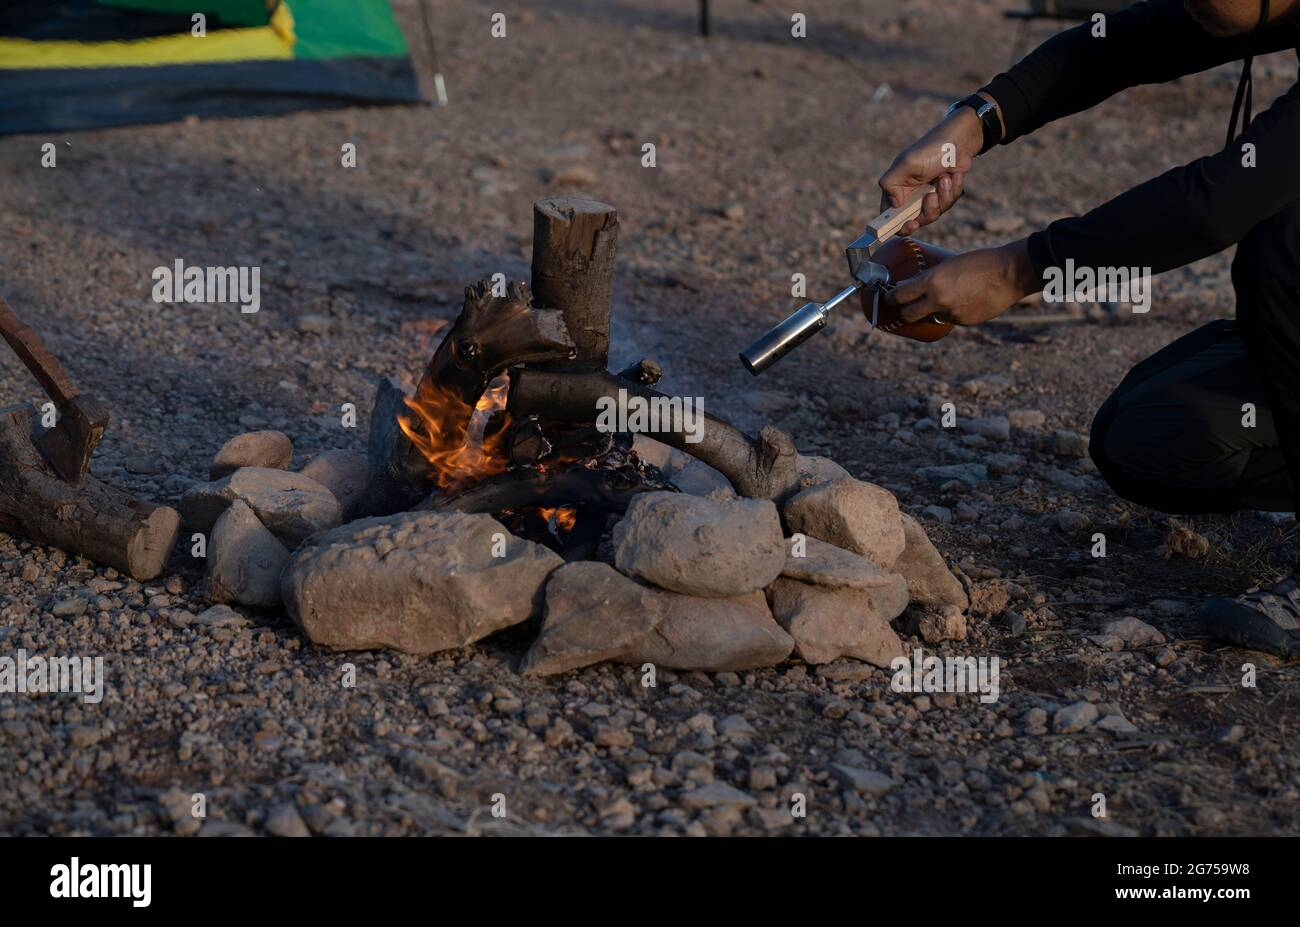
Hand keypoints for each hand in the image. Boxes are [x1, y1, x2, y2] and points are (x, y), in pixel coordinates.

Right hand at [877, 99, 990, 234]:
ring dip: (943, 196)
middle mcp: (909, 194)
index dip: (898, 225)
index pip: (890, 216)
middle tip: (932, 196)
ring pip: (934, 213)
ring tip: (945, 178)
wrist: (960, 140)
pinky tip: (954, 176)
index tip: (912, 223)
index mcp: (896, 188)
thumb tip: (892, 205)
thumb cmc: (931, 149)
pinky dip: (953, 191)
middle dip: (928, 210)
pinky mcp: (943, 193)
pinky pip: (948, 204)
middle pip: (916, 219)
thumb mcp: (907, 163)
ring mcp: (927, 195)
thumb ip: (890, 183)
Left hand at [883, 239, 1038, 326]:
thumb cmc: (981, 262)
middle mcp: (938, 300)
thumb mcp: (949, 264)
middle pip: (908, 315)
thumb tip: (913, 286)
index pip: (899, 295)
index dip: (890, 297)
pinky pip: (951, 319)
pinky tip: (966, 300)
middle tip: (907, 306)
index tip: (889, 297)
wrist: (1010, 273)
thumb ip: (932, 278)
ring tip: (948, 297)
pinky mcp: (964, 322)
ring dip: (934, 311)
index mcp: (932, 281)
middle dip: (905, 312)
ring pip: (932, 317)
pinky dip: (954, 312)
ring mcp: (951, 313)